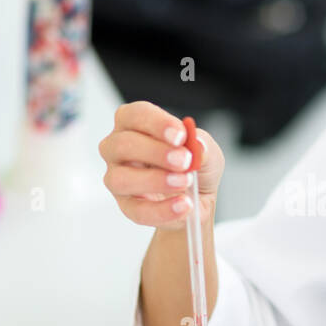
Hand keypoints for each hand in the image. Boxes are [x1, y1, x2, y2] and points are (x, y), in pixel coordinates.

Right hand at [98, 101, 223, 230]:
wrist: (198, 198)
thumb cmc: (193, 165)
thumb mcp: (207, 151)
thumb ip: (203, 146)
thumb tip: (196, 145)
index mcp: (135, 124)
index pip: (134, 115)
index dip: (156, 123)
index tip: (180, 135)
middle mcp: (118, 148)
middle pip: (122, 144)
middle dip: (155, 152)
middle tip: (184, 161)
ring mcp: (117, 177)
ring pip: (120, 179)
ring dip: (155, 180)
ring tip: (184, 182)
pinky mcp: (126, 206)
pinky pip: (136, 210)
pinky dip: (162, 210)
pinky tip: (183, 205)